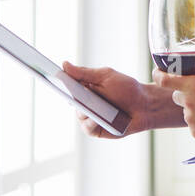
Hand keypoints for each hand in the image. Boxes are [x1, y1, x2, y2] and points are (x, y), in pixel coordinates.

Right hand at [61, 61, 178, 137]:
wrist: (145, 105)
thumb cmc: (127, 89)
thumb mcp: (105, 76)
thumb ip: (84, 73)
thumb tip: (64, 65)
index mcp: (85, 88)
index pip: (66, 85)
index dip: (57, 82)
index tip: (49, 75)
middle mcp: (84, 103)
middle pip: (71, 100)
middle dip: (73, 96)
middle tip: (76, 92)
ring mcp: (90, 117)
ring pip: (80, 115)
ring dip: (87, 110)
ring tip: (98, 105)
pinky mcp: (96, 130)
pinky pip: (88, 127)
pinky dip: (92, 123)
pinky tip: (99, 119)